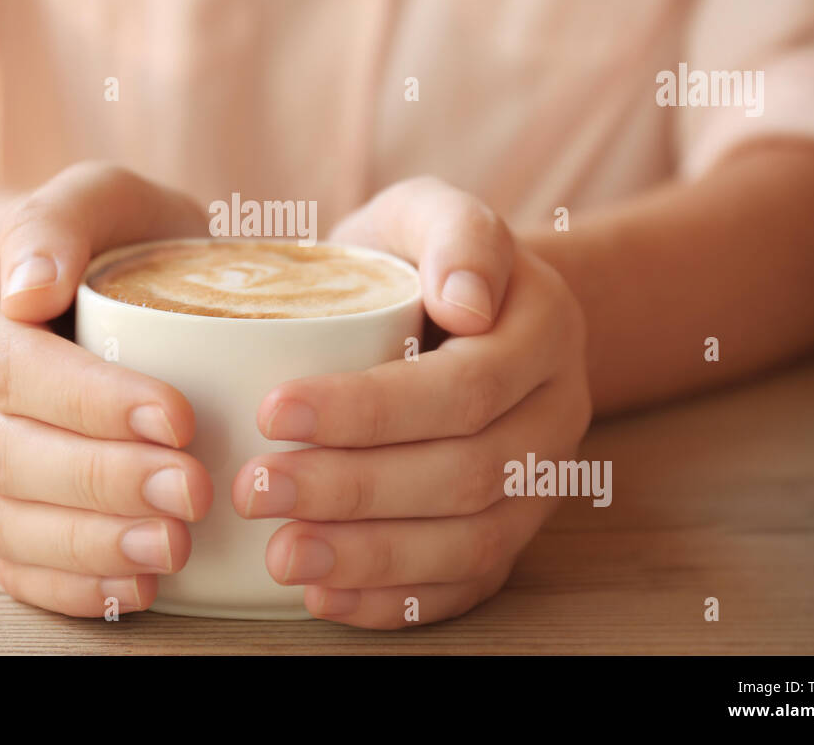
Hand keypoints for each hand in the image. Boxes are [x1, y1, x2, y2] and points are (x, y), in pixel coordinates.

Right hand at [0, 162, 212, 615]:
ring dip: (86, 543)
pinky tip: (137, 587)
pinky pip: (6, 559)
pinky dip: (66, 585)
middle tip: (193, 491)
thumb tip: (29, 290)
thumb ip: (61, 219)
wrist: (73, 281)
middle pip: (3, 451)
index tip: (178, 416)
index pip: (12, 364)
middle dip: (101, 479)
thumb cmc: (106, 235)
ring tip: (171, 547)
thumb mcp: (97, 194)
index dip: (91, 400)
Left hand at [231, 176, 591, 628]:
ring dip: (371, 558)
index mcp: (545, 332)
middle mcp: (557, 414)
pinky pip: (468, 584)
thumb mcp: (430, 212)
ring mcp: (540, 483)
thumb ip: (454, 230)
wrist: (457, 309)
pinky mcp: (512, 532)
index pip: (464, 386)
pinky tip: (325, 597)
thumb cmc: (420, 257)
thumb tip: (467, 301)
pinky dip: (396, 601)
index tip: (273, 410)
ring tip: (282, 556)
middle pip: (466, 473)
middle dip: (353, 489)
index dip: (370, 409)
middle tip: (256, 490)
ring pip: (471, 541)